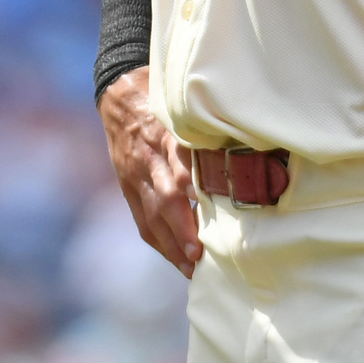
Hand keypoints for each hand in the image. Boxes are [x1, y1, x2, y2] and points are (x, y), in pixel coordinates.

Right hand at [97, 69, 199, 277]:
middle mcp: (149, 157)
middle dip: (181, 227)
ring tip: (191, 267)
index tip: (206, 209)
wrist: (120, 95)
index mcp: (165, 134)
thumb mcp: (183, 108)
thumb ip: (205, 131)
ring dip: (171, 243)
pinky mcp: (128, 186)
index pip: (178, 164)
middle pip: (164, 196)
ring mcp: (135, 174)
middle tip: (199, 253)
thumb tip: (243, 154)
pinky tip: (175, 258)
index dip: (190, 188)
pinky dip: (159, 240)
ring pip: (151, 214)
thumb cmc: (165, 102)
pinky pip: (141, 218)